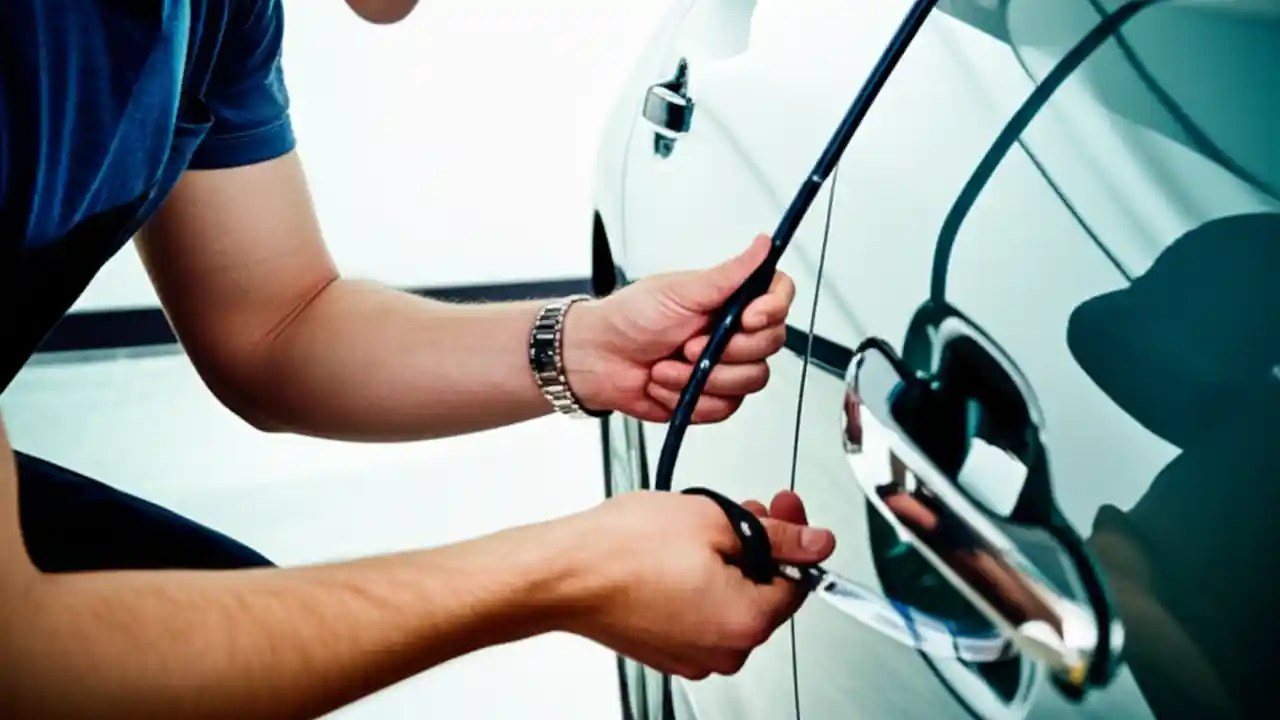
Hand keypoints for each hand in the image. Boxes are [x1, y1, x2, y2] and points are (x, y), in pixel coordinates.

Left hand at [563, 235, 795, 421]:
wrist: (598, 359)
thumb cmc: (630, 317)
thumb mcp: (680, 290)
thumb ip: (729, 274)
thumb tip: (763, 245)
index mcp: (730, 299)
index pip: (778, 297)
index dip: (772, 309)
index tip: (746, 317)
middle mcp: (734, 332)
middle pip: (770, 344)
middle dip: (727, 351)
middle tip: (689, 344)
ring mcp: (725, 366)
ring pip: (750, 380)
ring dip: (702, 378)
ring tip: (669, 365)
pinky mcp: (712, 398)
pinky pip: (724, 407)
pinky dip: (690, 399)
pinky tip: (666, 383)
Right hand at [563, 490, 834, 679]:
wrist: (564, 574)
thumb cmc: (623, 550)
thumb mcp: (716, 520)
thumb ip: (779, 536)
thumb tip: (817, 542)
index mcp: (746, 622)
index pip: (798, 580)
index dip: (794, 536)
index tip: (785, 507)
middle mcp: (724, 651)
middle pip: (764, 593)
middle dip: (760, 546)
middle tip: (744, 508)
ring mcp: (692, 655)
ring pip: (730, 601)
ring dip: (728, 562)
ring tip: (702, 525)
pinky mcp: (666, 650)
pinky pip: (699, 614)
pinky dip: (698, 583)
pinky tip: (679, 553)